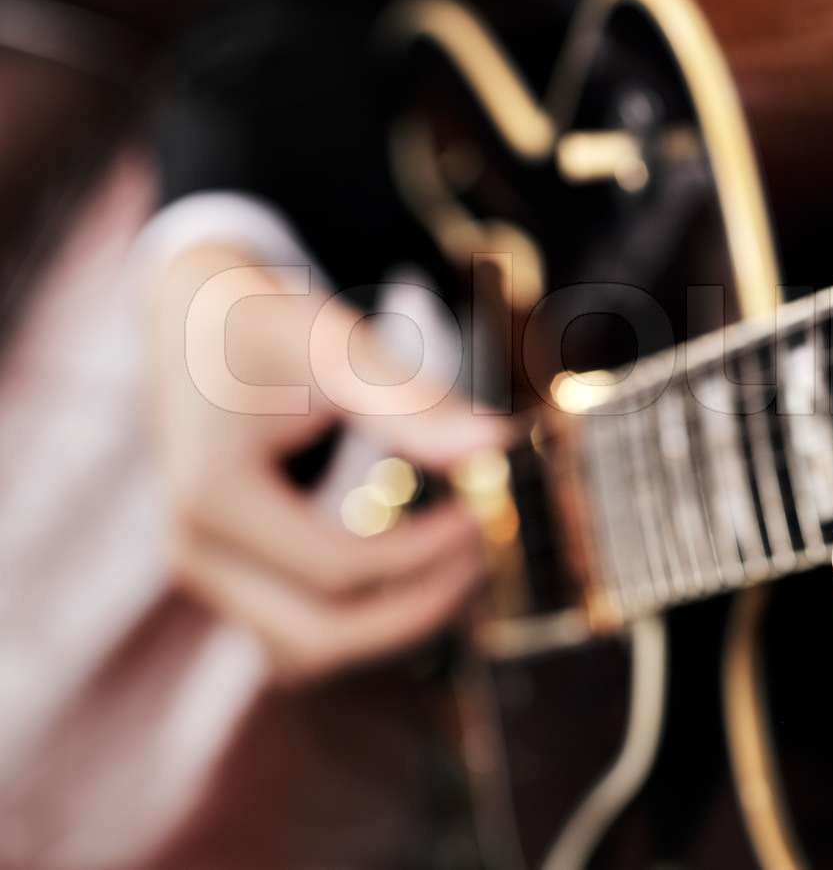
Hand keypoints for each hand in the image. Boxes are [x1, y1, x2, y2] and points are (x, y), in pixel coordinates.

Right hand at [150, 243, 503, 686]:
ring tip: (455, 563)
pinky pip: (299, 633)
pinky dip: (360, 618)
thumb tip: (496, 442)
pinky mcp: (228, 577)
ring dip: (389, 625)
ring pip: (308, 652)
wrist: (197, 322)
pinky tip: (415, 566)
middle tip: (479, 554)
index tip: (482, 511)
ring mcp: (207, 572)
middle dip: (414, 609)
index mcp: (214, 497)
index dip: (424, 553)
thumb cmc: (264, 326)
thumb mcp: (334, 348)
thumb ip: (411, 403)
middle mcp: (196, 550)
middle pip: (320, 636)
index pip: (338, 570)